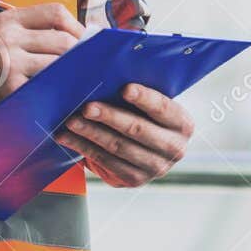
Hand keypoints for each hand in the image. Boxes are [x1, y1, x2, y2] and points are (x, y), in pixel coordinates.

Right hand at [0, 2, 85, 119]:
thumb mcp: (0, 36)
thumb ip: (33, 31)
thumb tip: (84, 35)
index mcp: (6, 20)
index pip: (56, 12)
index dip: (76, 26)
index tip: (84, 40)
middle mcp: (7, 37)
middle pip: (63, 40)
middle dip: (80, 53)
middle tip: (89, 65)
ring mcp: (9, 63)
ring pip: (60, 64)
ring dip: (74, 73)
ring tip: (80, 80)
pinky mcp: (11, 88)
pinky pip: (48, 86)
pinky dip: (61, 90)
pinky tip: (64, 94)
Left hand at [54, 83, 194, 186]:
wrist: (148, 148)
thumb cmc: (145, 114)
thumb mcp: (151, 104)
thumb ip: (138, 92)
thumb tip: (108, 72)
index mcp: (182, 124)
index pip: (163, 108)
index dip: (144, 98)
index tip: (124, 88)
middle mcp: (174, 148)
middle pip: (137, 129)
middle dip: (109, 117)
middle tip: (87, 107)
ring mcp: (156, 167)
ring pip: (118, 147)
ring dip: (91, 133)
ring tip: (71, 121)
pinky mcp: (136, 179)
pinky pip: (106, 161)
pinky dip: (84, 148)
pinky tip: (68, 137)